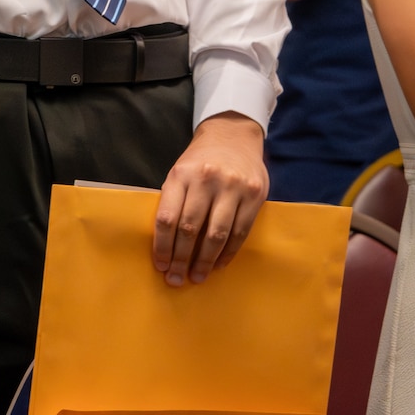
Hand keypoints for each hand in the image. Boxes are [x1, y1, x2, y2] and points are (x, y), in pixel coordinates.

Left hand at [153, 113, 267, 285]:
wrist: (233, 135)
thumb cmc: (200, 160)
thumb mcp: (180, 172)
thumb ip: (175, 201)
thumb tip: (166, 244)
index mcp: (180, 175)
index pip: (167, 217)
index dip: (162, 246)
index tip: (160, 266)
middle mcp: (206, 180)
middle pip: (190, 229)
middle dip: (181, 259)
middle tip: (176, 280)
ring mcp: (232, 187)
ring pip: (216, 234)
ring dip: (205, 261)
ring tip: (197, 277)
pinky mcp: (254, 195)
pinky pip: (240, 232)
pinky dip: (227, 252)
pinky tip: (219, 264)